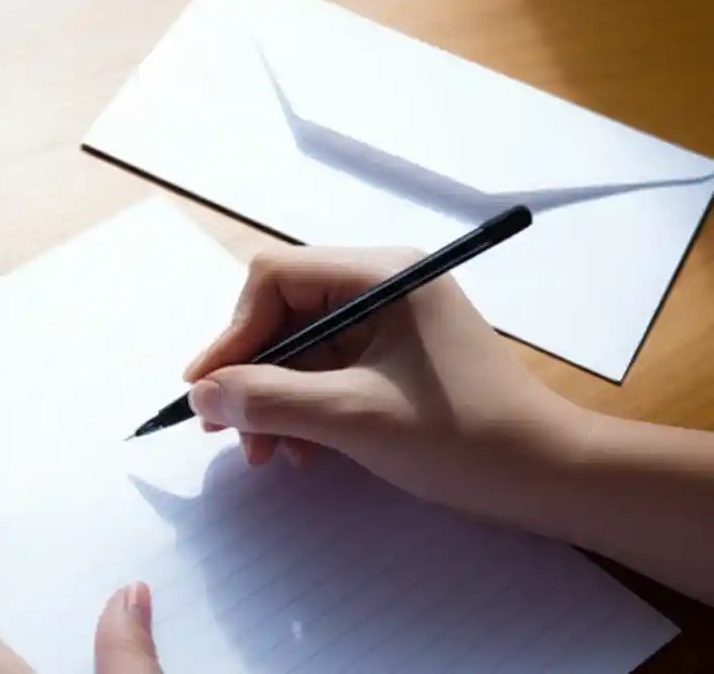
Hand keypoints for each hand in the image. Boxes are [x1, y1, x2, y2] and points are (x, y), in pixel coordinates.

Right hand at [184, 247, 587, 528]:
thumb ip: (269, 400)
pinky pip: (326, 373)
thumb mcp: (353, 417)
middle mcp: (382, 286)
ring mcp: (389, 322)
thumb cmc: (462, 437)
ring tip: (268, 455)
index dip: (232, 334)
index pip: (275, 280)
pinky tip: (302, 452)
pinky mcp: (393, 358)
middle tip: (228, 433)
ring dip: (275, 401)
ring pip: (300, 350)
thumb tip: (201, 394)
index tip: (204, 390)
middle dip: (252, 376)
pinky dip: (304, 410)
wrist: (549, 477)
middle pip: (283, 315)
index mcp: (381, 274)